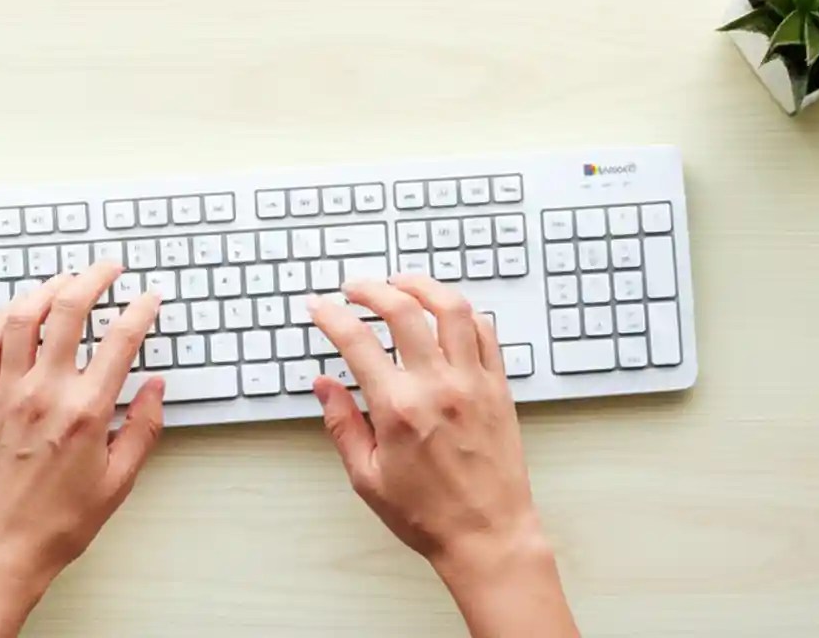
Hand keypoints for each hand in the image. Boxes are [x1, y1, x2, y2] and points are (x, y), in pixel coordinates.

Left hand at [0, 263, 164, 637]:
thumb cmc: (57, 523)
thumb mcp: (118, 482)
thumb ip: (142, 429)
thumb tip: (157, 389)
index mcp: (85, 412)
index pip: (120, 340)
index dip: (140, 310)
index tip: (149, 299)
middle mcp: (44, 393)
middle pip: (68, 310)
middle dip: (93, 278)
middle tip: (109, 268)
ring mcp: (7, 393)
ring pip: (22, 316)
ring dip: (47, 287)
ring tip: (66, 279)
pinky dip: (4, 316)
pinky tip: (20, 310)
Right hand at [309, 274, 577, 637]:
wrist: (488, 535)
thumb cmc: (429, 515)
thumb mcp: (367, 477)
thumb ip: (342, 424)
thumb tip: (324, 385)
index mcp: (399, 409)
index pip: (356, 341)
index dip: (331, 316)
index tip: (319, 307)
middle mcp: (438, 387)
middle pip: (403, 310)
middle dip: (371, 288)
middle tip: (355, 287)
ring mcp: (473, 383)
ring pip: (452, 308)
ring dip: (423, 285)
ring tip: (402, 282)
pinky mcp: (499, 388)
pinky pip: (486, 332)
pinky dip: (464, 313)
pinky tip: (447, 313)